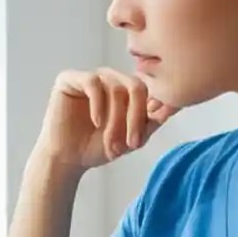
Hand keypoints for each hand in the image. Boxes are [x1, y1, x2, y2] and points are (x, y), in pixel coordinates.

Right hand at [34, 68, 180, 171]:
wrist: (67, 159)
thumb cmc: (97, 148)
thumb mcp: (131, 139)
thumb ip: (150, 122)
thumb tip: (170, 108)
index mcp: (127, 89)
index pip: (150, 90)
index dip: (151, 113)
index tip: (142, 139)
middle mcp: (111, 79)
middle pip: (137, 86)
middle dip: (136, 118)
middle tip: (132, 144)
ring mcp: (92, 77)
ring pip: (117, 88)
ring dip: (116, 120)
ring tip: (111, 145)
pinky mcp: (70, 79)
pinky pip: (93, 83)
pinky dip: (98, 105)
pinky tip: (96, 123)